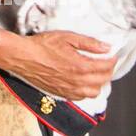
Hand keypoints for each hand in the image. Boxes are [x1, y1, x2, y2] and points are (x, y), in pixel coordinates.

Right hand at [1, 30, 116, 100]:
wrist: (23, 57)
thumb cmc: (42, 46)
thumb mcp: (68, 38)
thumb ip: (89, 44)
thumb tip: (106, 48)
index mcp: (80, 66)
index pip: (106, 67)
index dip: (112, 60)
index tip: (112, 55)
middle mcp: (77, 81)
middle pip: (103, 81)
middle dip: (109, 71)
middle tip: (107, 62)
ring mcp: (69, 90)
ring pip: (94, 92)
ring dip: (99, 83)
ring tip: (97, 73)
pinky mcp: (61, 94)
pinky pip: (81, 97)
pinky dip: (87, 91)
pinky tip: (84, 82)